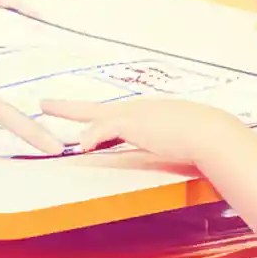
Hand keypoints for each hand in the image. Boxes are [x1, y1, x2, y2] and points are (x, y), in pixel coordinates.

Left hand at [42, 98, 240, 163]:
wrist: (211, 134)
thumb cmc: (203, 141)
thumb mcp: (180, 142)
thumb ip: (168, 146)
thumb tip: (171, 154)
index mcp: (146, 116)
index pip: (114, 116)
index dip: (97, 121)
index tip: (84, 128)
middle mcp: (136, 111)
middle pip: (94, 108)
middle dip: (68, 107)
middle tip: (45, 103)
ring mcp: (132, 114)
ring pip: (94, 117)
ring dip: (70, 115)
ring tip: (48, 111)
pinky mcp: (131, 122)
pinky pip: (102, 128)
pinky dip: (91, 136)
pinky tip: (83, 146)